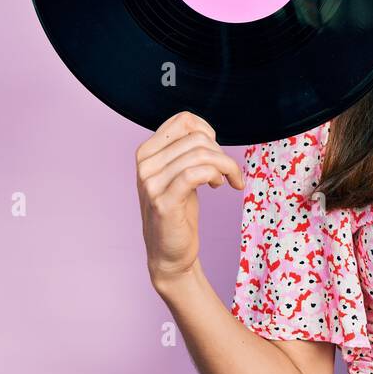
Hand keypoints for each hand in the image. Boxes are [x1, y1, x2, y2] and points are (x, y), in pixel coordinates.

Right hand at [135, 110, 244, 288]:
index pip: (183, 120)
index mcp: (146, 152)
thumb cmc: (179, 210)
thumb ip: (184, 150)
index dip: (207, 131)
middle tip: (227, 173)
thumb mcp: (178, 173)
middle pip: (197, 138)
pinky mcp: (164, 202)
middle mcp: (145, 165)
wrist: (169, 253)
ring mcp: (151, 184)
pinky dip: (218, 175)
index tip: (216, 150)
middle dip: (221, 153)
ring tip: (226, 181)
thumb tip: (205, 131)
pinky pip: (197, 174)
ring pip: (201, 155)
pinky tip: (221, 186)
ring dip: (225, 166)